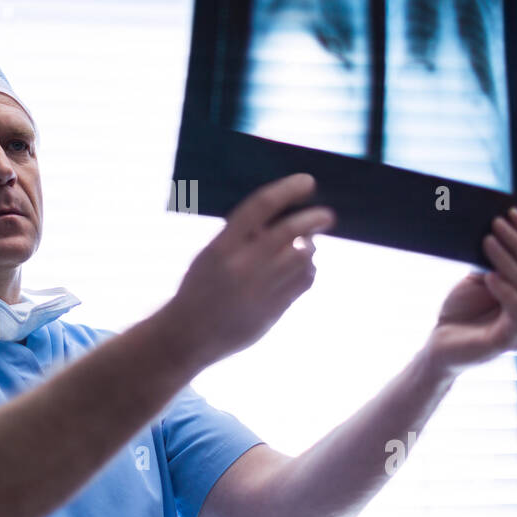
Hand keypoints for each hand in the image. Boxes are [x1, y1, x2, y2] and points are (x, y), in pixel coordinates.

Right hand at [160, 173, 335, 369]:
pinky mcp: (274, 310)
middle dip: (314, 218)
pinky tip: (303, 268)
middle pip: (289, 232)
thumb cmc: (199, 288)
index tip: (307, 182)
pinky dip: (309, 270)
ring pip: (302, 258)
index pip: (260, 207)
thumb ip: (241, 237)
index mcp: (222, 246)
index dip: (287, 190)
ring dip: (310, 247)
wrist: (190, 335)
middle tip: (327, 215)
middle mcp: (243, 266)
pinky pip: (303, 282)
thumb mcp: (210, 255)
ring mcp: (261, 290)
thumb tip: (278, 218)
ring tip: (306, 246)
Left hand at [424, 207, 516, 376]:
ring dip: (507, 260)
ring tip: (488, 241)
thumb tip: (493, 227)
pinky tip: (490, 276)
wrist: (440, 345)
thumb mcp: (475, 278)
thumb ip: (489, 259)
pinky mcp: (509, 340)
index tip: (512, 211)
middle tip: (496, 222)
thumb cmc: (458, 311)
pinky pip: (516, 312)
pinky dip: (505, 291)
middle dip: (515, 242)